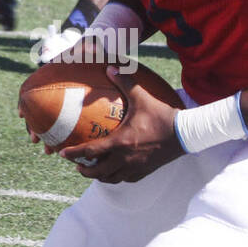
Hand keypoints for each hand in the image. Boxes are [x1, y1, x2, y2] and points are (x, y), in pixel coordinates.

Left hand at [59, 66, 183, 183]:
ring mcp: (135, 168)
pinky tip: (114, 171)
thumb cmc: (161, 116)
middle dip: (84, 170)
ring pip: (111, 179)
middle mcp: (125, 159)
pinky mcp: (144, 172)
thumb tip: (110, 67)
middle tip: (77, 165)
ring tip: (93, 170)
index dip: (74, 154)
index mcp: (120, 143)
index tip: (62, 153)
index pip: (90, 152)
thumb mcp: (142, 98)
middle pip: (97, 172)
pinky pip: (125, 179)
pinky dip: (116, 176)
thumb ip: (125, 82)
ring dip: (99, 176)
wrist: (185, 134)